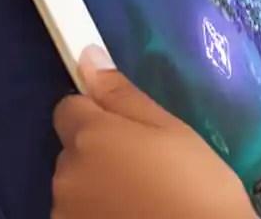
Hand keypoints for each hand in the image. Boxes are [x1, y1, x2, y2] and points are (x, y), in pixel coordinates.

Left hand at [51, 47, 254, 218]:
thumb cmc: (196, 183)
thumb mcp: (171, 131)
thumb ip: (123, 96)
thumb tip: (88, 57)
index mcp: (91, 136)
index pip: (69, 107)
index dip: (97, 112)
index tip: (130, 128)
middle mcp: (66, 172)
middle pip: (74, 149)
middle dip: (101, 152)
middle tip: (149, 165)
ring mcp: (65, 209)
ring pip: (78, 184)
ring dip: (100, 185)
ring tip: (145, 196)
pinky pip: (81, 211)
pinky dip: (100, 211)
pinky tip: (135, 214)